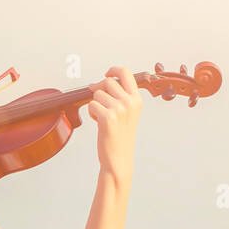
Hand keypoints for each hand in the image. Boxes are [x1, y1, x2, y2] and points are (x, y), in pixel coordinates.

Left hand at [85, 65, 141, 181]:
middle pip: (108, 81)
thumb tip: (99, 82)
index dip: (113, 70)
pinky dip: (92, 113)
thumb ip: (119, 96)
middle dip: (99, 89)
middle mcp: (130, 102)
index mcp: (137, 99)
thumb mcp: (127, 113)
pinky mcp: (108, 117)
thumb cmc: (120, 136)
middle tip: (100, 102)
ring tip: (102, 117)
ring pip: (97, 94)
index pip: (125, 72)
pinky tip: (99, 123)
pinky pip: (91, 105)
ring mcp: (119, 109)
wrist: (118, 158)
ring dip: (95, 104)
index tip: (106, 74)